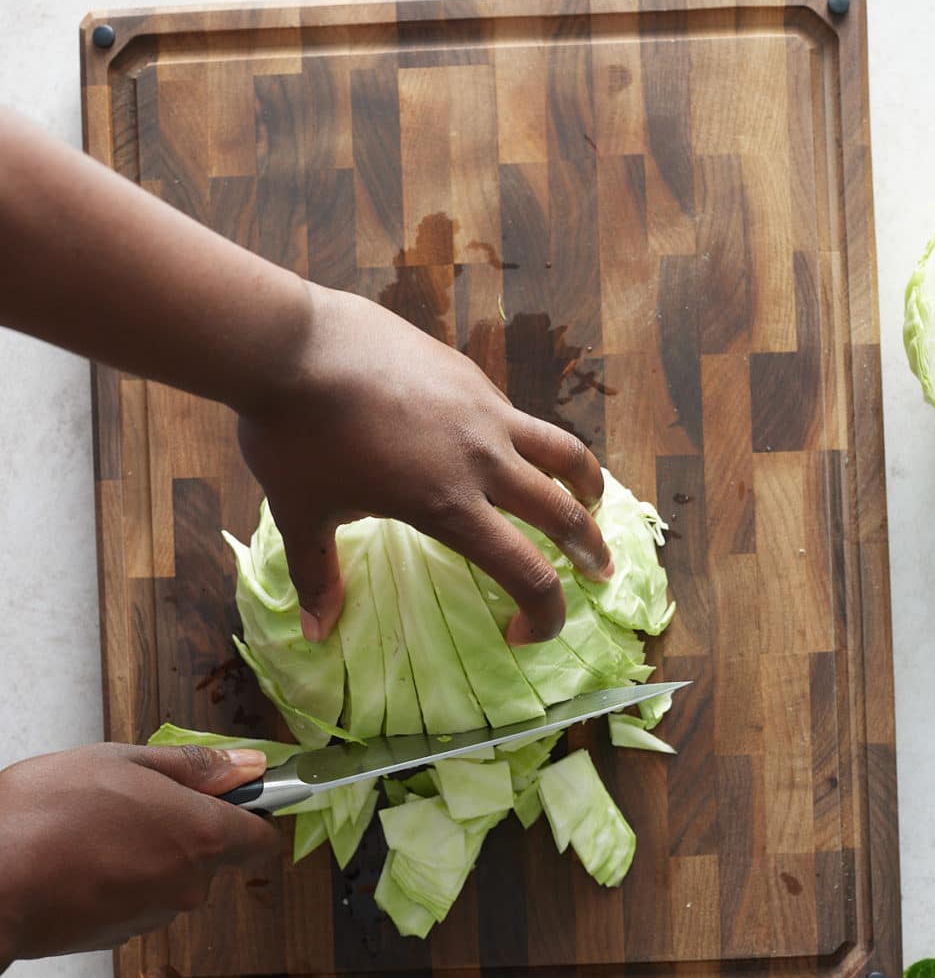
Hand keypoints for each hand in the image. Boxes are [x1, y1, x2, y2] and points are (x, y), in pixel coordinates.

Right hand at [0, 743, 277, 966]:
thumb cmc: (48, 813)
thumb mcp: (123, 761)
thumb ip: (193, 766)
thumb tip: (247, 766)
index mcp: (201, 836)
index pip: (261, 839)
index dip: (252, 814)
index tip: (233, 795)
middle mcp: (188, 886)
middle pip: (210, 857)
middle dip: (182, 827)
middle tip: (132, 798)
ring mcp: (152, 917)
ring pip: (169, 878)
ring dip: (146, 853)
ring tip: (94, 828)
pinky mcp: (117, 939)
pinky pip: (135, 901)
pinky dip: (117, 881)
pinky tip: (80, 859)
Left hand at [237, 286, 613, 645]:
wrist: (292, 345)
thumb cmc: (293, 436)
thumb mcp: (301, 515)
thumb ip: (318, 575)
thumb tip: (317, 633)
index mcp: (449, 506)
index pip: (527, 573)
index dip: (544, 614)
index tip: (529, 633)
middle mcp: (482, 460)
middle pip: (564, 511)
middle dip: (590, 550)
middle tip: (600, 572)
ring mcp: (482, 410)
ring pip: (561, 449)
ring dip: (586, 482)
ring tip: (594, 498)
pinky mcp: (469, 374)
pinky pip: (516, 415)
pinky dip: (529, 442)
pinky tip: (509, 447)